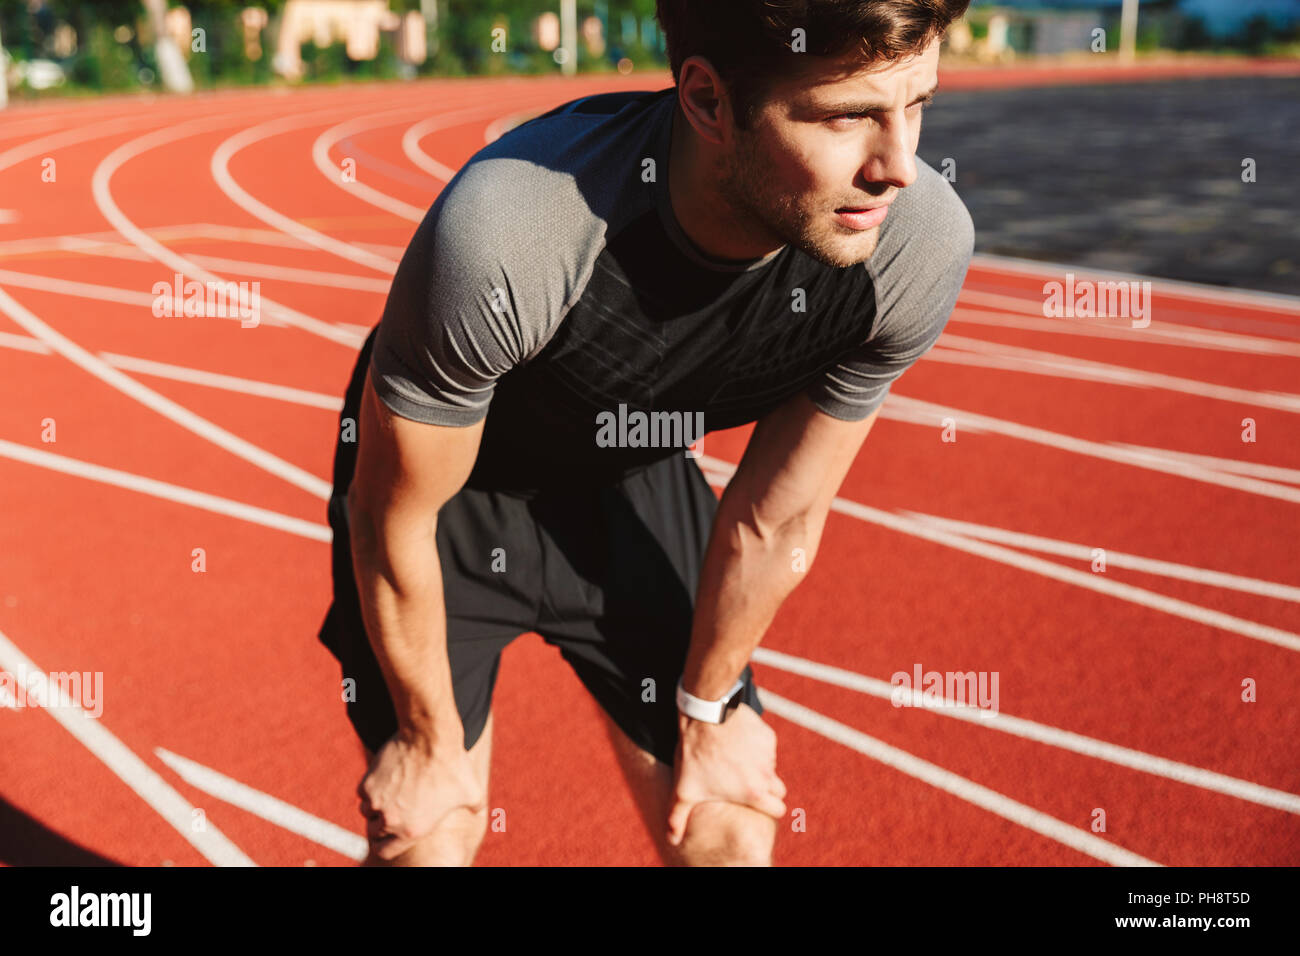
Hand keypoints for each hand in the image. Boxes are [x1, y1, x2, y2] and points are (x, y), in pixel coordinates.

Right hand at [357, 729, 484, 860]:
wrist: (430, 738)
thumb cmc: (453, 766)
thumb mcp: (472, 792)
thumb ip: (474, 807)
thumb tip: (477, 809)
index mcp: (412, 831)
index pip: (385, 851)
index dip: (387, 844)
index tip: (390, 835)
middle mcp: (391, 820)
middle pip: (376, 831)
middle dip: (383, 822)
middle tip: (394, 808)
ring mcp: (376, 802)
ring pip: (367, 811)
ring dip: (376, 804)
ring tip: (392, 791)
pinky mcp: (367, 783)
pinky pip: (363, 792)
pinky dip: (371, 787)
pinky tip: (387, 776)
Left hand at [666, 703, 786, 846]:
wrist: (707, 713)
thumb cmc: (695, 754)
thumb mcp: (684, 789)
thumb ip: (678, 817)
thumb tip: (671, 839)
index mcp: (754, 793)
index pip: (777, 810)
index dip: (769, 808)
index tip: (756, 803)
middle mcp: (767, 775)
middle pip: (779, 791)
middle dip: (768, 790)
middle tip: (746, 784)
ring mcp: (769, 754)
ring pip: (771, 767)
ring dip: (760, 767)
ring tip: (736, 761)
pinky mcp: (767, 736)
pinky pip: (767, 747)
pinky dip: (757, 747)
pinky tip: (737, 742)